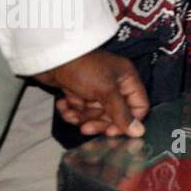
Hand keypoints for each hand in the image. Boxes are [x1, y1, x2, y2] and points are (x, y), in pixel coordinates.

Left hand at [34, 50, 148, 137]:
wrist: (51, 57)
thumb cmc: (84, 70)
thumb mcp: (106, 91)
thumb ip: (122, 113)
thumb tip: (140, 132)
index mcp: (127, 80)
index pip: (138, 106)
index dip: (128, 121)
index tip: (111, 132)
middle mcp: (115, 85)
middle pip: (115, 114)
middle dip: (98, 121)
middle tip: (85, 127)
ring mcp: (96, 90)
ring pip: (95, 114)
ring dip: (81, 116)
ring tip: (70, 111)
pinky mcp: (79, 93)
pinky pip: (80, 110)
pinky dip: (70, 111)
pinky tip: (62, 104)